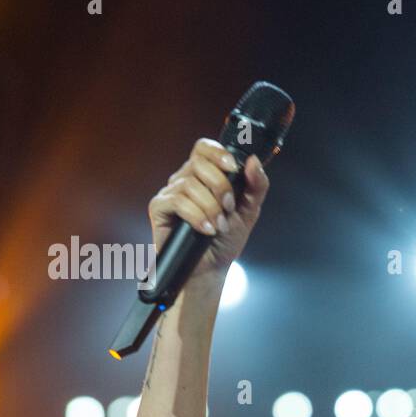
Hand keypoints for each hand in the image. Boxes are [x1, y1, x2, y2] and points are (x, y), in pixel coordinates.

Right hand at [146, 138, 270, 278]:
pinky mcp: (159, 208)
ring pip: (190, 185)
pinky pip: (177, 201)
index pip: (204, 148)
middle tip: (228, 208)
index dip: (217, 153)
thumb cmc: (226, 240)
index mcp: (205, 175)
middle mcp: (185, 179)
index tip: (233, 168)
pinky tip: (205, 229)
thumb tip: (253, 161)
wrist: (211, 269)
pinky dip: (196, 216)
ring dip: (210, 208)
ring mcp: (170, 193)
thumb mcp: (249, 211)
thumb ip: (256, 186)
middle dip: (220, 186)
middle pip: (199, 164)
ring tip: (218, 226)